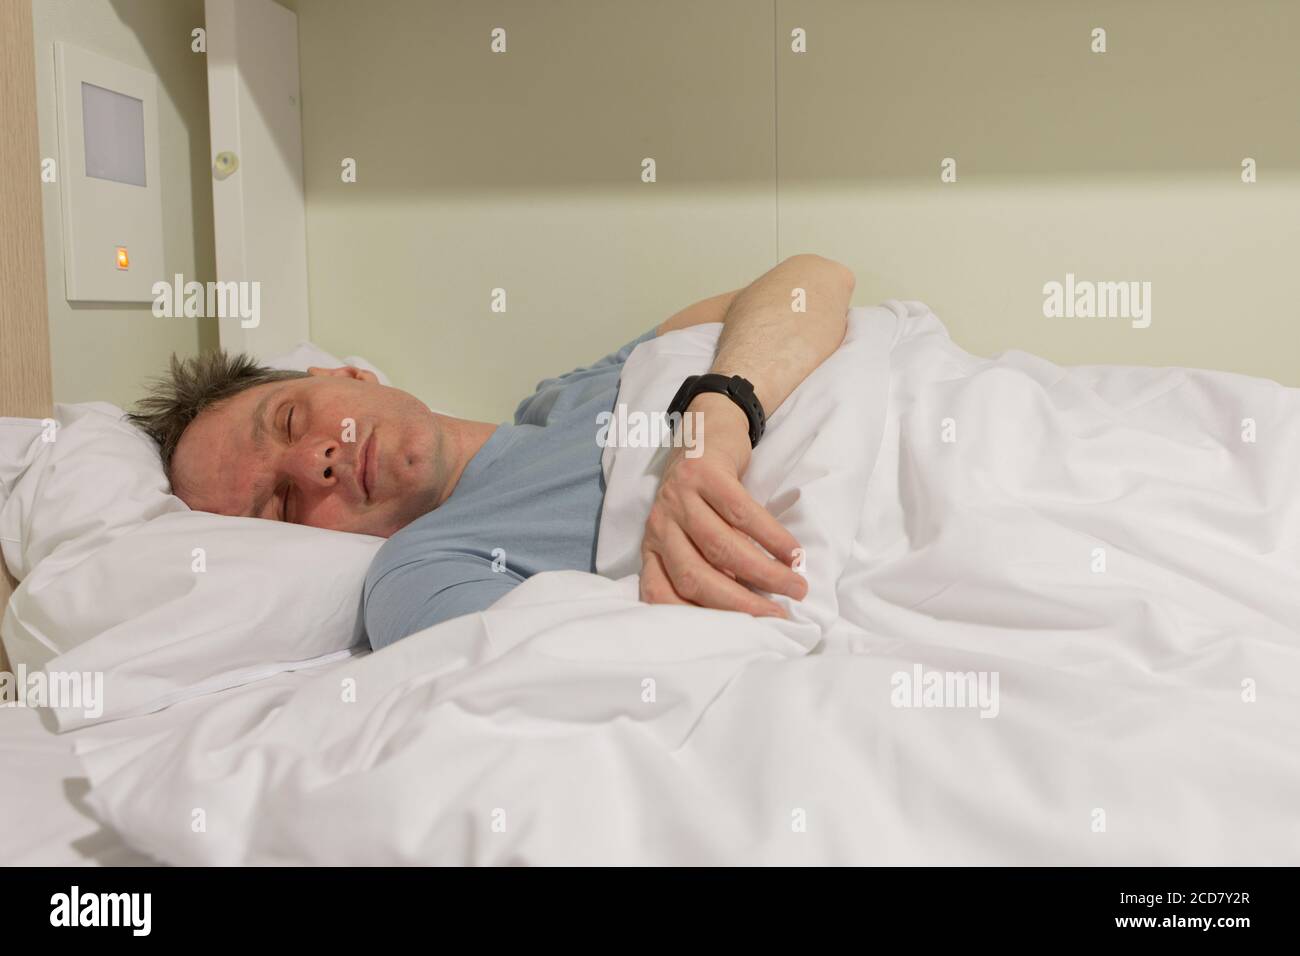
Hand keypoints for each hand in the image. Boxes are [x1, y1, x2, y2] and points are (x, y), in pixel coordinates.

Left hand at [638, 392, 807, 616]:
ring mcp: (678, 497)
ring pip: (720, 547)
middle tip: (778, 618)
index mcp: (653, 549)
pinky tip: (792, 552)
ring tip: (796, 585)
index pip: (659, 595)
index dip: (694, 620)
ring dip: (763, 573)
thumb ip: (704, 567)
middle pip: (695, 577)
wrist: (706, 428)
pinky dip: (770, 537)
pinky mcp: (704, 472)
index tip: (733, 636)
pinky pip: (740, 513)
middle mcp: (659, 526)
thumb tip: (743, 613)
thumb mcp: (692, 534)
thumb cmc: (705, 496)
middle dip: (739, 606)